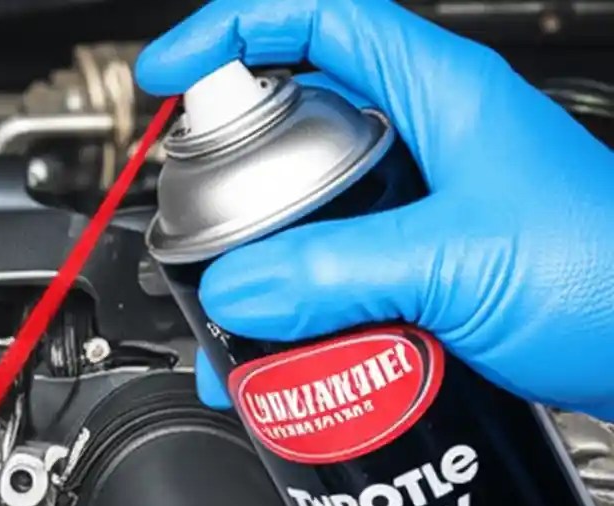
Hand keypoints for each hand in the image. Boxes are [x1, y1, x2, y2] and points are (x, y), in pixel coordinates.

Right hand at [135, 0, 613, 421]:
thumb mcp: (455, 263)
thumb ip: (331, 271)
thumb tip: (235, 286)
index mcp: (440, 95)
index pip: (317, 18)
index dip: (232, 30)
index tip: (168, 73)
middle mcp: (432, 139)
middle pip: (299, 121)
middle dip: (233, 170)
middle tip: (194, 216)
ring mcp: (433, 203)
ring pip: (316, 206)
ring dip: (263, 258)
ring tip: (231, 317)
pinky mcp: (436, 265)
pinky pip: (343, 268)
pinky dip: (303, 306)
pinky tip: (288, 354)